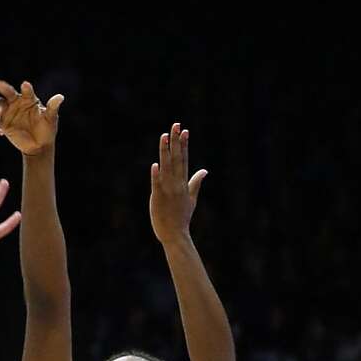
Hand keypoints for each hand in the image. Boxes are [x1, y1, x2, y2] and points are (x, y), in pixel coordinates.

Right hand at [0, 79, 62, 154]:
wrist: (39, 146)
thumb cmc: (47, 129)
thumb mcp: (51, 119)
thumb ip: (53, 108)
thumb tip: (60, 97)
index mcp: (29, 99)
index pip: (27, 91)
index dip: (26, 88)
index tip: (25, 85)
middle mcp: (17, 103)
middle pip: (9, 93)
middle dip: (5, 88)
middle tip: (0, 85)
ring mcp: (9, 113)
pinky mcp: (3, 124)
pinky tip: (1, 131)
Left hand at [149, 121, 207, 245]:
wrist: (175, 234)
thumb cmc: (182, 217)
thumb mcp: (192, 198)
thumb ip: (196, 182)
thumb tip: (205, 170)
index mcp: (183, 183)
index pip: (184, 159)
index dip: (184, 145)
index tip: (185, 131)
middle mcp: (176, 184)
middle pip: (176, 159)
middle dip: (176, 142)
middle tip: (175, 126)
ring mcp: (167, 191)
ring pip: (166, 167)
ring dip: (165, 152)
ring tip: (164, 136)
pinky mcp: (158, 198)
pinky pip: (157, 184)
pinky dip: (156, 175)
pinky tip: (155, 165)